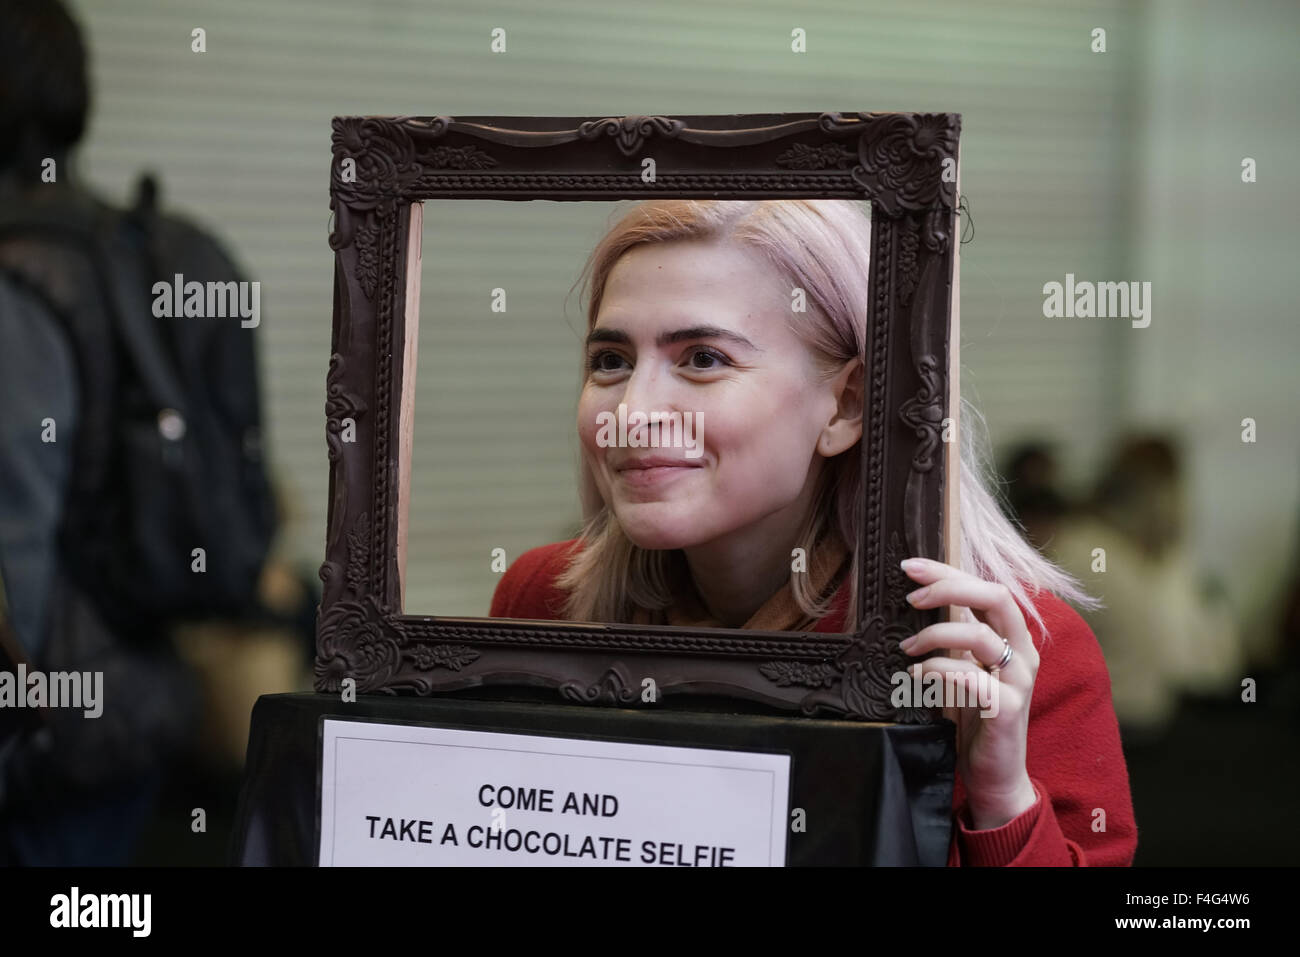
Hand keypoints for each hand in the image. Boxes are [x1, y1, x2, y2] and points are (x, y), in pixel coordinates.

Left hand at [899, 557, 1039, 829]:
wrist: (995, 775)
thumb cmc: (976, 718)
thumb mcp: (965, 668)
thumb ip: (956, 637)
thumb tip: (920, 599)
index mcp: (1013, 638)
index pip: (986, 587)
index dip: (949, 572)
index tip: (910, 566)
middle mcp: (1023, 654)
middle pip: (996, 597)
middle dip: (949, 588)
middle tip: (911, 598)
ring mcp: (1018, 681)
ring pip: (980, 636)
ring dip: (935, 636)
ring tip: (907, 648)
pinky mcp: (1006, 709)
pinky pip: (971, 678)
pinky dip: (938, 671)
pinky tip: (917, 677)